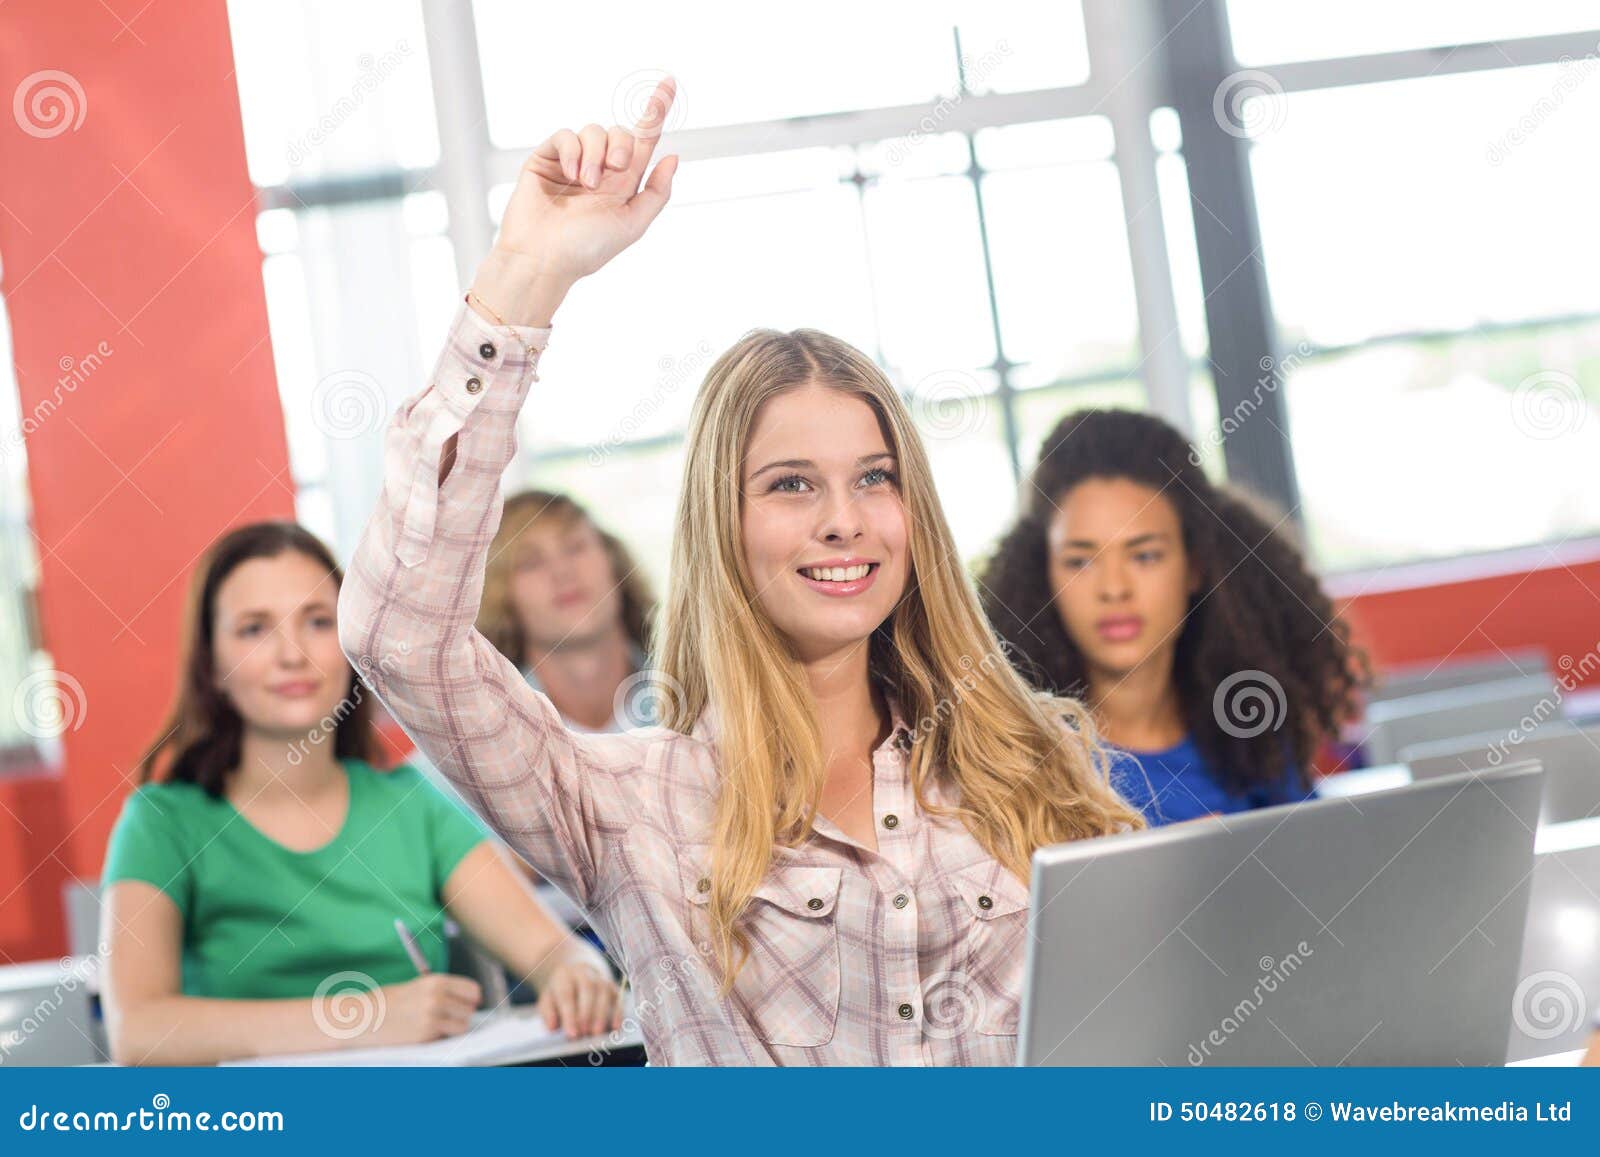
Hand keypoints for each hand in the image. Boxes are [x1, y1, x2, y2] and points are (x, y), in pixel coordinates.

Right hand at [359, 974, 481, 1046]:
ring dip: (453, 1028)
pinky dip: (441, 1038)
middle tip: (448, 1017)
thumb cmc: (385, 1003)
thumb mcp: (414, 987)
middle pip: (469, 1009)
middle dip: (461, 1014)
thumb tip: (464, 1000)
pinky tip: (426, 1033)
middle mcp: (436, 998)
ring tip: (436, 1026)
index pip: (472, 990)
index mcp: (435, 981)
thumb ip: (439, 991)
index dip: (472, 998)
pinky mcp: (425, 1036)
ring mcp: (431, 1018)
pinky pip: (446, 1039)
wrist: (360, 1019)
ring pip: (461, 1026)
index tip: (468, 1003)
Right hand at [471, 77, 680, 325]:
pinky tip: (571, 175)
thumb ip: (656, 192)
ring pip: (594, 131)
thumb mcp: (632, 224)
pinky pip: (566, 135)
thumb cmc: (586, 249)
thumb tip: (672, 156)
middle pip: (621, 132)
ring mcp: (572, 162)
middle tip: (615, 169)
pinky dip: (572, 151)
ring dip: (595, 155)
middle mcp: (599, 170)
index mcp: (623, 184)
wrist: (542, 259)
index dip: (656, 111)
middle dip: (623, 146)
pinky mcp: (546, 158)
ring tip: (586, 184)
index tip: (669, 83)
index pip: (644, 141)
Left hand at [535, 958, 622, 1038]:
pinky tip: (615, 1027)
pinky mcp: (613, 986)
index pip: (566, 994)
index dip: (570, 1015)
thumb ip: (548, 1012)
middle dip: (586, 1014)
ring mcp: (600, 979)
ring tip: (597, 1033)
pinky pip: (618, 998)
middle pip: (587, 990)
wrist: (576, 970)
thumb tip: (552, 1027)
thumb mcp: (548, 998)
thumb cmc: (560, 991)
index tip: (572, 1034)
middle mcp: (584, 974)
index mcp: (564, 976)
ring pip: (604, 993)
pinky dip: (618, 1012)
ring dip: (602, 1015)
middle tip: (584, 1033)